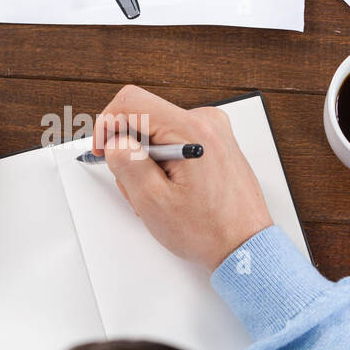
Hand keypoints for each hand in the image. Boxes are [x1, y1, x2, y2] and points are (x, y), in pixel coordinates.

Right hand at [94, 86, 271, 271]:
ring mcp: (213, 131)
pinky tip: (172, 190)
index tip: (104, 150)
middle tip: (138, 187)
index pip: (132, 103)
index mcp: (192, 131)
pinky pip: (174, 141)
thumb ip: (128, 164)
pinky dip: (164, 164)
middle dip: (130, 152)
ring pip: (157, 132)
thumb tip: (115, 142)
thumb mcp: (154, 202)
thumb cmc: (210, 230)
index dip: (107, 125)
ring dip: (147, 162)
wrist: (245, 246)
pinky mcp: (214, 142)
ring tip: (160, 195)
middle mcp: (206, 122)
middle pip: (144, 118)